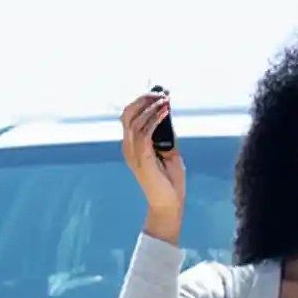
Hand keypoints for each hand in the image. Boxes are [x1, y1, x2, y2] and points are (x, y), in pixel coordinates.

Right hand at [120, 91, 186, 216]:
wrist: (169, 204)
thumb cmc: (169, 181)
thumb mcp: (169, 153)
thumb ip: (166, 136)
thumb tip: (168, 115)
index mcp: (132, 146)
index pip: (129, 117)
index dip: (141, 102)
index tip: (159, 93)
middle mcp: (128, 147)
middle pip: (127, 115)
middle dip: (143, 100)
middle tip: (160, 94)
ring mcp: (133, 153)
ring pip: (135, 121)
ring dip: (150, 107)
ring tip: (165, 100)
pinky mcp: (142, 159)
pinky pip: (144, 134)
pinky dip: (154, 120)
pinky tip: (165, 113)